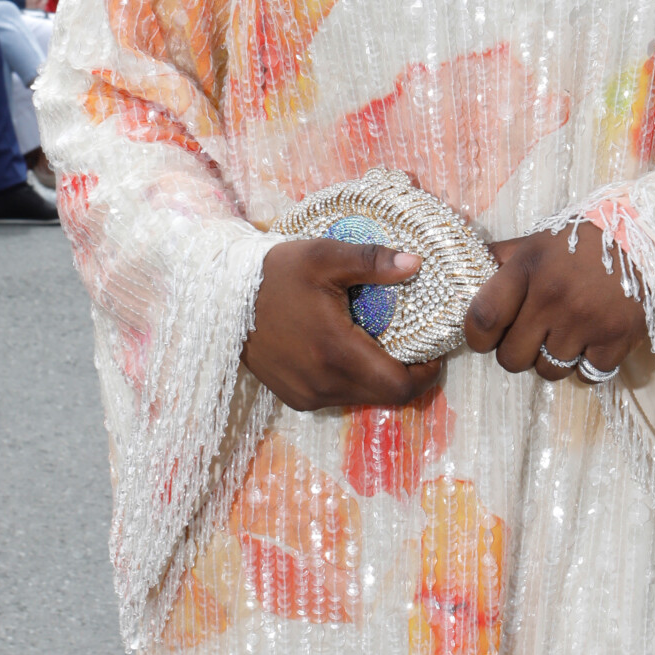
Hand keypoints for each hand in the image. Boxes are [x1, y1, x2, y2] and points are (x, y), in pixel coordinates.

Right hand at [244, 237, 442, 411]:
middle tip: (410, 340)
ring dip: (377, 376)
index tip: (432, 348)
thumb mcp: (325, 256)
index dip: (425, 372)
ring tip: (376, 340)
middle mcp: (323, 384)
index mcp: (337, 352)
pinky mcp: (294, 398)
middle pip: (385, 395)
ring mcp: (307, 396)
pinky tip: (345, 349)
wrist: (223, 298)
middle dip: (404, 372)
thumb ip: (372, 261)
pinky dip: (352, 379)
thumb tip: (416, 264)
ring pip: (363, 398)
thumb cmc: (276, 273)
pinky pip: (338, 397)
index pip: (400, 386)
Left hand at [465, 223, 647, 381]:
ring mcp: (586, 322)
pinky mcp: (616, 339)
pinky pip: (585, 375)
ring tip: (565, 334)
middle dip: (517, 352)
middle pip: (512, 359)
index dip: (477, 336)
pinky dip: (585, 365)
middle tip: (532, 335)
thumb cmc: (580, 242)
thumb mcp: (535, 242)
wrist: (642, 239)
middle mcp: (553, 297)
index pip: (483, 318)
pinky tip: (590, 341)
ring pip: (548, 371)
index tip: (486, 336)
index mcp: (528, 269)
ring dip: (552, 359)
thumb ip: (499, 260)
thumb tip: (461, 274)